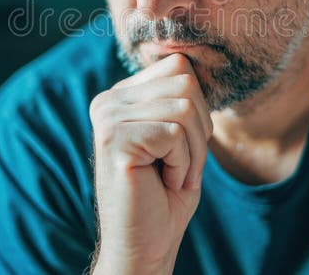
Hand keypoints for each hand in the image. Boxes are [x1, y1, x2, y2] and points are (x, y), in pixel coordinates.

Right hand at [89, 53, 213, 274]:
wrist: (145, 246)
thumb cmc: (166, 195)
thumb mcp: (181, 136)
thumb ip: (181, 97)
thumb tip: (191, 61)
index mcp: (122, 95)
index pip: (180, 66)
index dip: (199, 111)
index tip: (183, 148)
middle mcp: (108, 100)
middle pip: (186, 83)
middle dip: (201, 132)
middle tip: (181, 167)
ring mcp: (107, 118)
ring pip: (185, 108)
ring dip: (194, 152)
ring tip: (171, 175)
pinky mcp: (113, 140)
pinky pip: (175, 134)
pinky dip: (183, 165)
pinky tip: (163, 183)